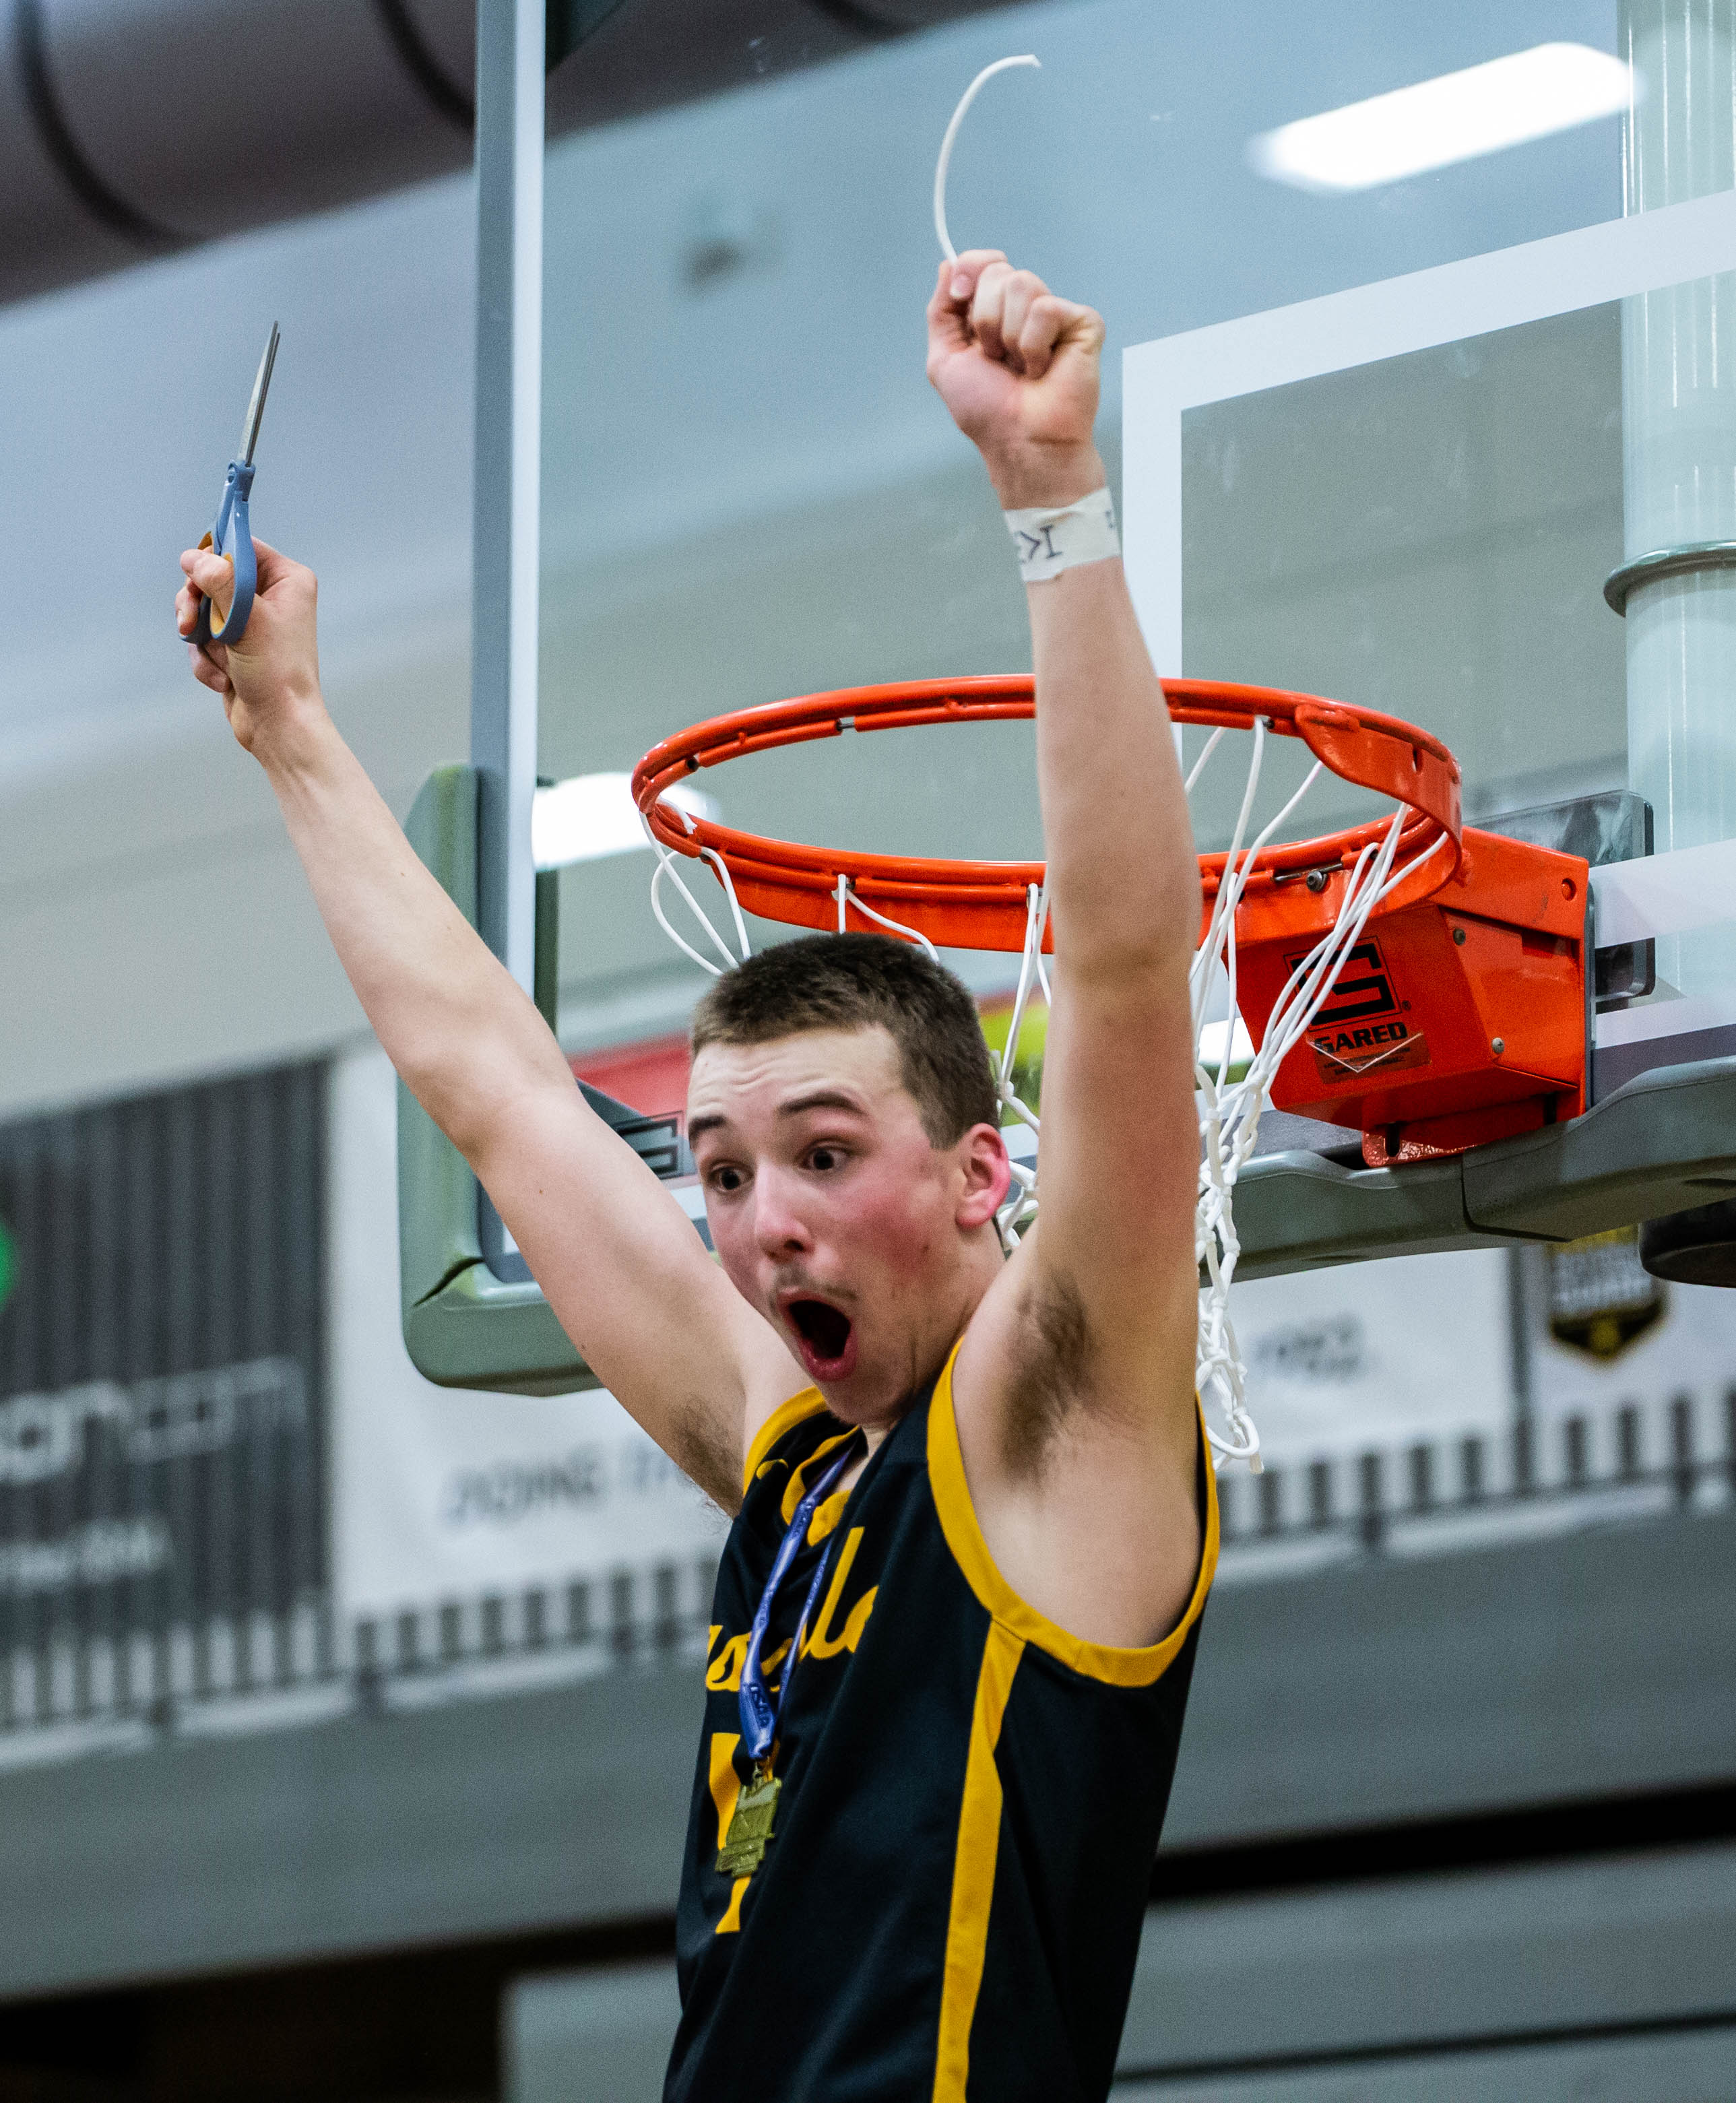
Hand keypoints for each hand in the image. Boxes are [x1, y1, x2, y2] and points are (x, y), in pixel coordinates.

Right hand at [177, 537, 323, 757]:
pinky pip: (203, 640)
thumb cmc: (276, 672)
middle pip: (212, 577)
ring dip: (200, 638)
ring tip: (215, 658)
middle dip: (196, 603)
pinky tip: (223, 679)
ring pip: (202, 609)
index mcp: (287, 580)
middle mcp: (271, 597)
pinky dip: (206, 660)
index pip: (240, 546)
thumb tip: (193, 556)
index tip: (195, 573)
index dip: (212, 557)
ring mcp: (251, 623)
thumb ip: (219, 580)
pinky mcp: (235, 648)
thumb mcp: (245, 617)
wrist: (279, 726)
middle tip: (189, 621)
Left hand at [926, 252, 1105, 508]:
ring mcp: (1056, 315)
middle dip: (985, 320)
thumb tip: (949, 264)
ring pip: (1022, 284)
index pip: (983, 262)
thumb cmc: (987, 411)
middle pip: (998, 271)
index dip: (969, 270)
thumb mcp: (945, 359)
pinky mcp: (1083, 322)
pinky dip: (1034, 346)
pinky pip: (1046, 309)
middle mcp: (1025, 309)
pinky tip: (1043, 370)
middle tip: (998, 359)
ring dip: (1009, 337)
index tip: (959, 296)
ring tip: (1021, 368)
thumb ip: (941, 310)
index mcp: (994, 312)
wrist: (1020, 441)